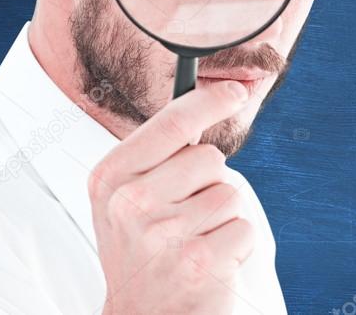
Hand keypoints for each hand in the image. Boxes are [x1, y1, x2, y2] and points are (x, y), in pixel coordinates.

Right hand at [89, 80, 254, 314]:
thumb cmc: (141, 253)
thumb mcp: (127, 199)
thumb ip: (156, 155)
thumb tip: (212, 100)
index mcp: (111, 178)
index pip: (171, 123)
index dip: (209, 102)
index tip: (236, 91)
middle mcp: (132, 203)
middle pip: (209, 158)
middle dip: (208, 184)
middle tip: (184, 218)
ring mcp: (165, 234)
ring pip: (229, 193)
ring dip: (221, 218)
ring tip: (192, 243)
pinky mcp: (200, 262)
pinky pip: (243, 228)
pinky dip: (235, 246)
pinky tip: (208, 264)